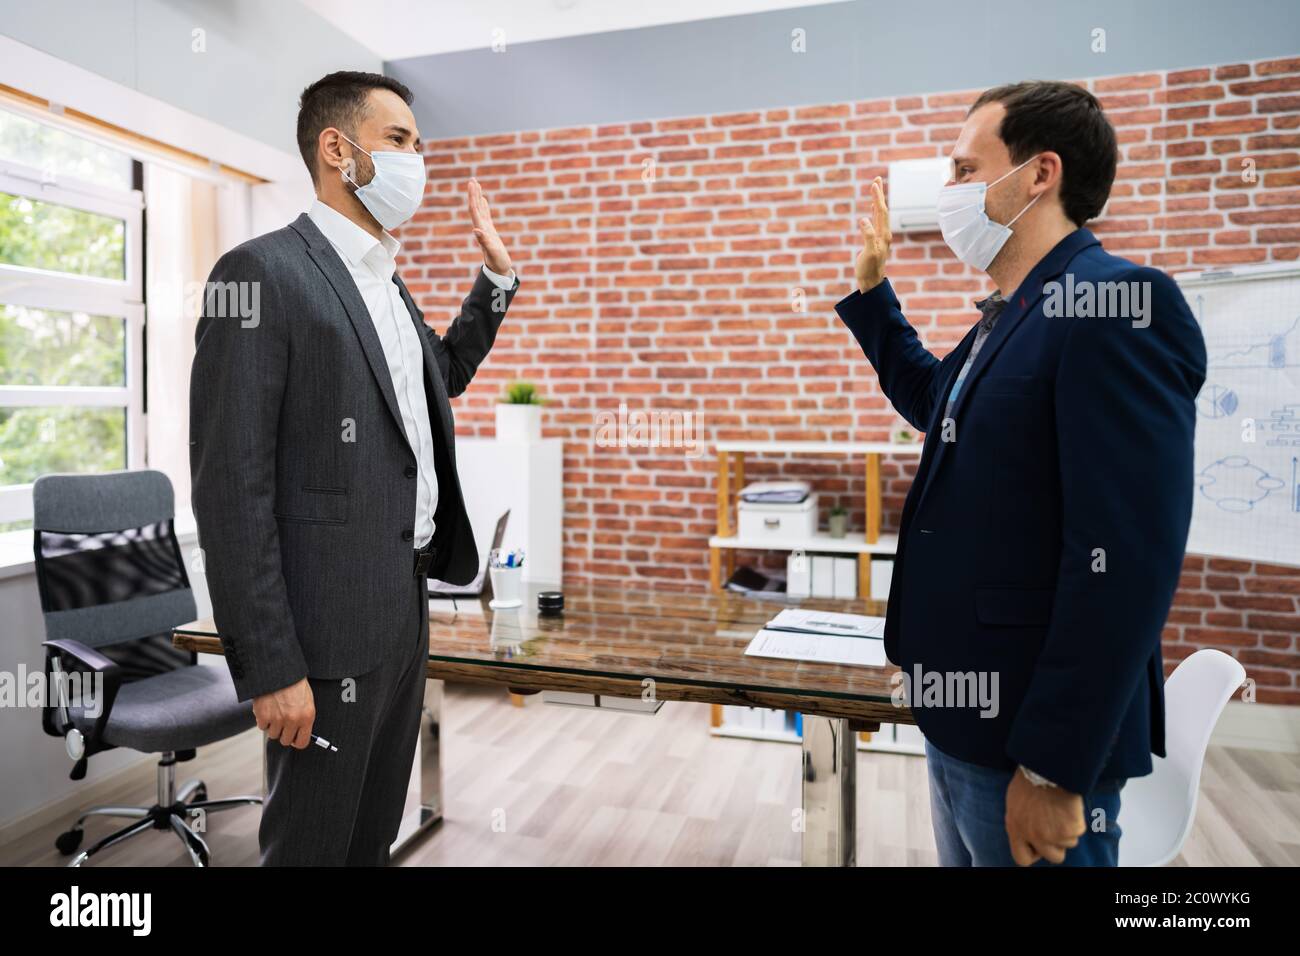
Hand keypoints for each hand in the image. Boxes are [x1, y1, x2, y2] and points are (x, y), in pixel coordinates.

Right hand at [253, 677, 315, 748]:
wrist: (279, 671)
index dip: (297, 741)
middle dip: (283, 733)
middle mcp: (293, 720)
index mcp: (307, 716)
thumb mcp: (307, 700)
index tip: (294, 738)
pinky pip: (262, 726)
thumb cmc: (294, 683)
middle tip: (282, 723)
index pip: (302, 742)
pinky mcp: (263, 715)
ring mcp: (277, 719)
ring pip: (273, 734)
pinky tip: (268, 707)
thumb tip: (301, 733)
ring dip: (273, 726)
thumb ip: (304, 718)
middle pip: (285, 740)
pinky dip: (263, 719)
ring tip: (275, 711)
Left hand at [468, 178, 511, 276]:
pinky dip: (484, 206)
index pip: (474, 210)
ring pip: (480, 209)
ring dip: (478, 197)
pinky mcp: (490, 231)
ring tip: (476, 184)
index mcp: (481, 230)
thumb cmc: (497, 263)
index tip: (472, 184)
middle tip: (472, 179)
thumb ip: (484, 241)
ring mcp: (485, 229)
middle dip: (474, 193)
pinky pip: (486, 215)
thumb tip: (476, 230)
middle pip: (475, 207)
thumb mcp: (492, 252)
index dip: (473, 197)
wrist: (498, 271)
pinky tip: (484, 200)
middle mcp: (481, 228)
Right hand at [855, 176, 891, 292]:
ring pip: (879, 214)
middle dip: (879, 194)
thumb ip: (868, 236)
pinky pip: (876, 221)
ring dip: (877, 200)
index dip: (877, 198)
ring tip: (875, 188)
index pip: (881, 212)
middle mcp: (884, 233)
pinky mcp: (875, 240)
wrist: (871, 282)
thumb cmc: (868, 269)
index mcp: (883, 235)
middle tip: (877, 178)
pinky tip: (872, 208)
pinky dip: (874, 211)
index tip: (874, 184)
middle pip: (883, 209)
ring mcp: (880, 236)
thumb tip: (864, 220)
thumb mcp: (868, 253)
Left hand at [1005, 768, 1085, 864]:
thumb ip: (1020, 823)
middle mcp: (1034, 836)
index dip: (1033, 854)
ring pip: (1069, 843)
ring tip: (1060, 809)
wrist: (1047, 767)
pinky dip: (1077, 820)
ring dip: (1068, 829)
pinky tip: (1068, 805)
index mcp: (1016, 829)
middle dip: (1058, 845)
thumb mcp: (1014, 803)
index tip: (1039, 845)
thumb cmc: (1030, 780)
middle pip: (1053, 857)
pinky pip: (1078, 831)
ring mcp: (1053, 835)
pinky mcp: (1071, 829)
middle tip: (1057, 827)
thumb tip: (1027, 835)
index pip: (1022, 858)